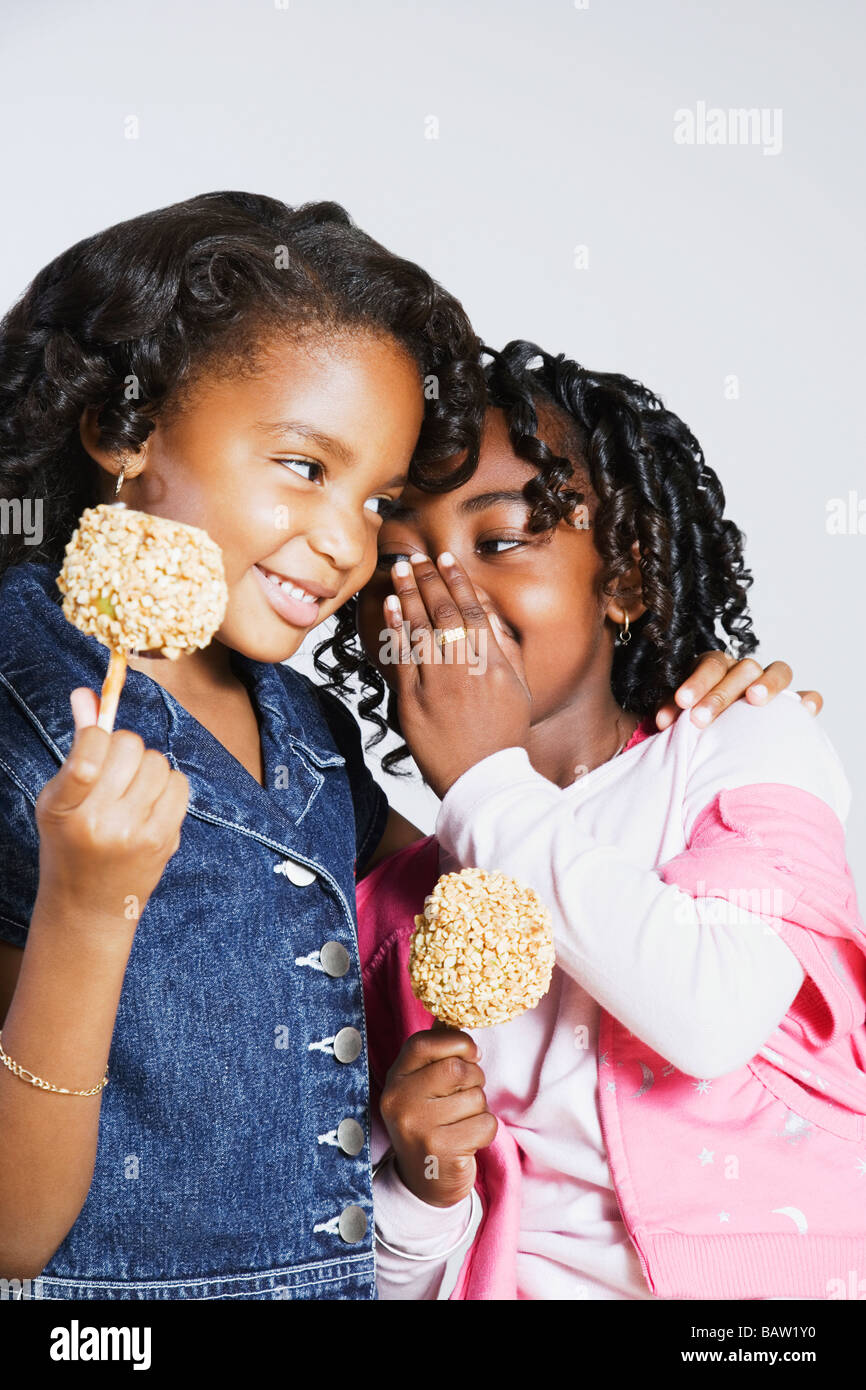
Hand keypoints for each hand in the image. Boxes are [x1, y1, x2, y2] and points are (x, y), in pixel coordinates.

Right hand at [34, 689, 189, 930]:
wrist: (88, 905)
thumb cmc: (69, 843)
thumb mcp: (59, 798)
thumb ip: (77, 745)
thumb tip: (86, 694)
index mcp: (64, 809)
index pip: (90, 750)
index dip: (98, 733)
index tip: (96, 742)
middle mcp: (101, 822)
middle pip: (130, 747)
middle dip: (123, 749)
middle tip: (114, 771)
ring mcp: (136, 833)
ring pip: (157, 762)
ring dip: (146, 767)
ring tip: (130, 789)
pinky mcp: (164, 839)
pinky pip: (179, 783)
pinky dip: (167, 785)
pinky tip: (150, 802)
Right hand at [379, 1027, 497, 1207]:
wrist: (423, 1184)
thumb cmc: (430, 1124)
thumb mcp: (421, 1088)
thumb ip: (435, 1055)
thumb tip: (450, 1016)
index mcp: (395, 1080)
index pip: (424, 1043)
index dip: (456, 1043)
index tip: (471, 1054)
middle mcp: (399, 1101)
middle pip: (457, 1070)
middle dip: (475, 1079)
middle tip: (469, 1094)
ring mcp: (417, 1128)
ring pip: (475, 1098)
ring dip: (480, 1109)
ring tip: (462, 1122)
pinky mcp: (441, 1151)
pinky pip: (485, 1124)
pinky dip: (486, 1131)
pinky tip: (467, 1141)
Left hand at [384, 551, 530, 798]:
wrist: (482, 780)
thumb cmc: (503, 736)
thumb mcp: (519, 690)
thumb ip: (505, 649)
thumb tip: (490, 614)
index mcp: (494, 665)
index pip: (474, 611)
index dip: (457, 581)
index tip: (445, 558)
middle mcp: (466, 670)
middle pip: (444, 613)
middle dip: (429, 580)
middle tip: (416, 556)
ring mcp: (437, 686)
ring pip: (420, 630)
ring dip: (409, 594)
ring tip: (400, 569)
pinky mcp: (412, 703)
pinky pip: (401, 658)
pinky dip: (396, 628)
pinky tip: (391, 605)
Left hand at [656, 653, 823, 730]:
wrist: (717, 742)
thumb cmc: (695, 727)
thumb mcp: (680, 716)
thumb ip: (671, 714)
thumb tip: (661, 723)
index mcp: (716, 668)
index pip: (710, 665)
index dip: (696, 682)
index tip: (682, 702)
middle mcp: (744, 672)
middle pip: (740, 668)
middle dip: (719, 694)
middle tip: (700, 718)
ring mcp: (770, 685)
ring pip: (778, 670)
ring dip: (766, 683)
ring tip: (753, 700)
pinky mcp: (792, 705)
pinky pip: (807, 696)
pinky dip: (808, 700)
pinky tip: (804, 710)